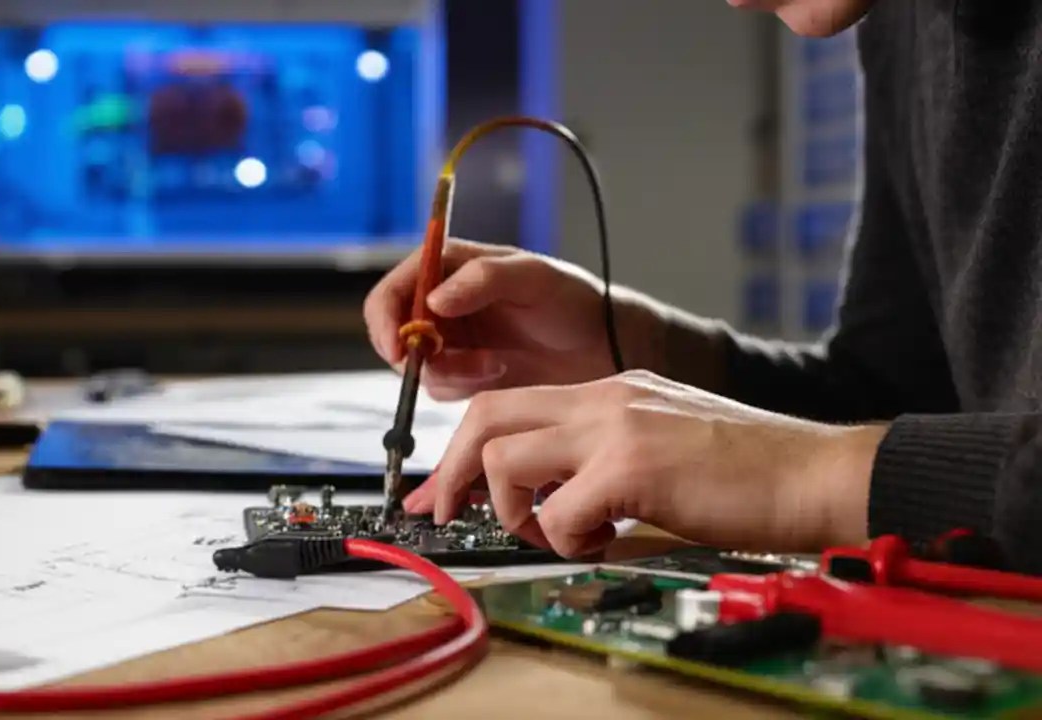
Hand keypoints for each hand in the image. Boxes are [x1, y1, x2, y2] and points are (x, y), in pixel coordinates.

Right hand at [363, 238, 617, 399]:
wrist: (602, 346)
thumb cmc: (573, 300)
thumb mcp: (534, 278)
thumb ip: (483, 280)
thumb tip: (433, 301)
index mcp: (448, 266)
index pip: (392, 291)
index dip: (385, 321)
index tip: (400, 350)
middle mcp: (441, 301)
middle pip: (395, 334)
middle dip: (418, 356)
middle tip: (454, 366)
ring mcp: (451, 339)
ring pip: (417, 367)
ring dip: (452, 373)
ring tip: (496, 365)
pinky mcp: (463, 372)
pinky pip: (440, 388)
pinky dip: (464, 387)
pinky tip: (499, 374)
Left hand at [404, 370, 885, 555]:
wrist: (817, 471)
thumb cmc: (749, 470)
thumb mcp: (661, 445)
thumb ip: (600, 462)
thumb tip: (546, 505)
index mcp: (609, 390)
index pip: (507, 405)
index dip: (462, 451)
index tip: (439, 491)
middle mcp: (604, 397)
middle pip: (485, 416)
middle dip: (452, 470)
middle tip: (445, 513)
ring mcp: (617, 426)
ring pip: (506, 458)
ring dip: (512, 510)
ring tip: (556, 533)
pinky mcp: (634, 466)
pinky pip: (560, 511)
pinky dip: (567, 540)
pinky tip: (605, 542)